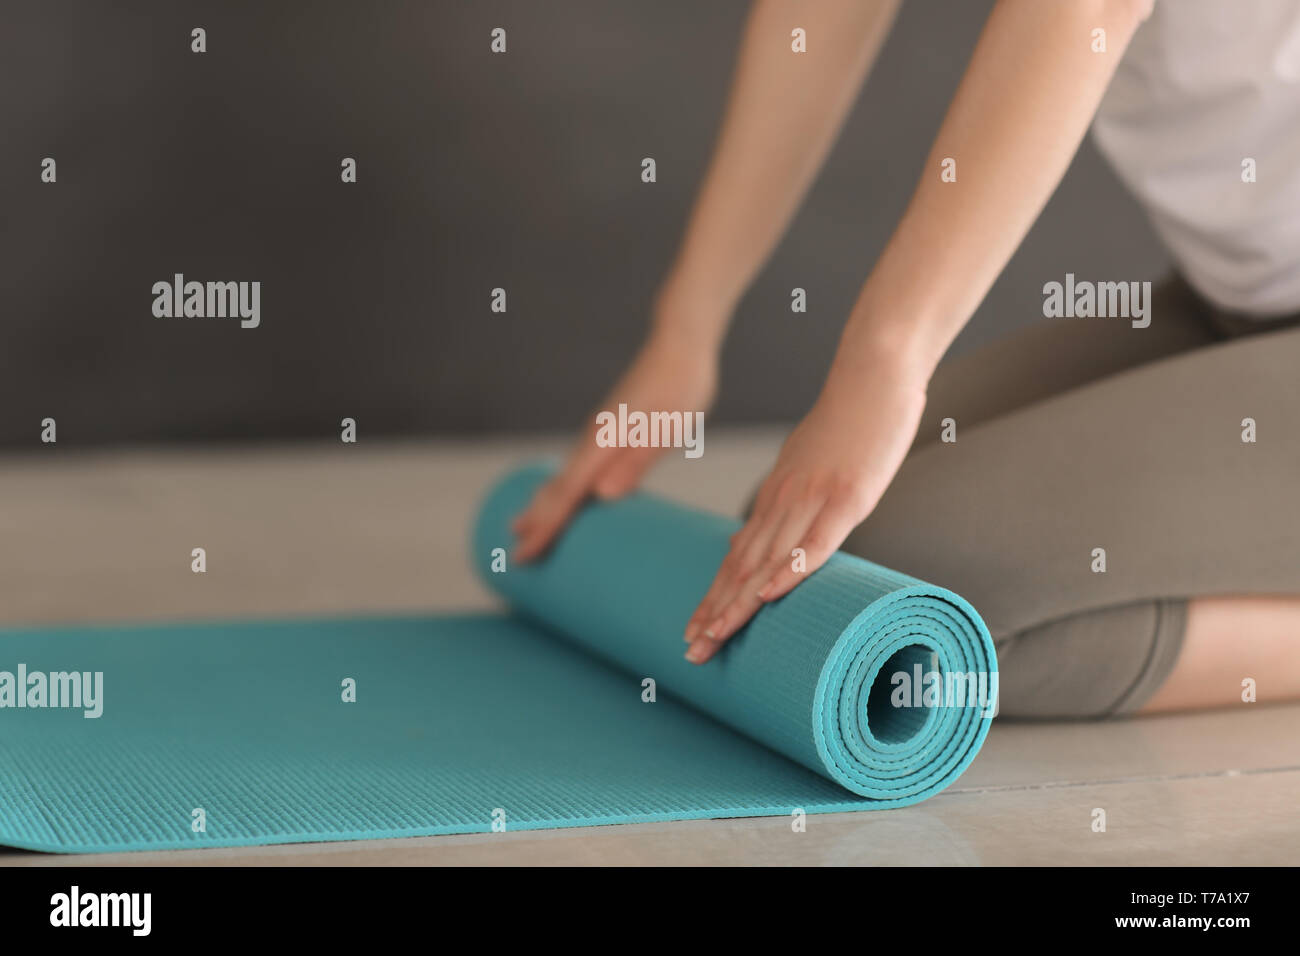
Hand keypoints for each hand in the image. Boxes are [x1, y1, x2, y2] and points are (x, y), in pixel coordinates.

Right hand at [512, 323, 718, 561]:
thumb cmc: (681, 385)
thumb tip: (602, 495)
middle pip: (557, 489)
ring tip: (521, 527)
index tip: (525, 554)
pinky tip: (564, 494)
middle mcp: (594, 439)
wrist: (680, 343)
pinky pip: (576, 468)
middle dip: (537, 522)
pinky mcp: (608, 430)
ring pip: (563, 477)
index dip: (546, 527)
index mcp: (605, 442)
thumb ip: (636, 461)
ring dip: (544, 505)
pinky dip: (562, 488)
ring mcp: (599, 434)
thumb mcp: (667, 428)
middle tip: (516, 556)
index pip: (567, 494)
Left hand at [683, 356, 926, 662]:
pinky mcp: (847, 496)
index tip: (694, 631)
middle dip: (714, 613)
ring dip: (738, 603)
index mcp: (775, 497)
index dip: (714, 597)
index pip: (735, 557)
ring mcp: (813, 499)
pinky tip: (770, 596)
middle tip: (690, 653)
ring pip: (767, 560)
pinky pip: (815, 540)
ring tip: (715, 638)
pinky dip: (791, 569)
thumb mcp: (806, 465)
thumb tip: (763, 535)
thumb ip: (784, 502)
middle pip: (741, 567)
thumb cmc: (847, 422)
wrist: (872, 375)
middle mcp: (784, 501)